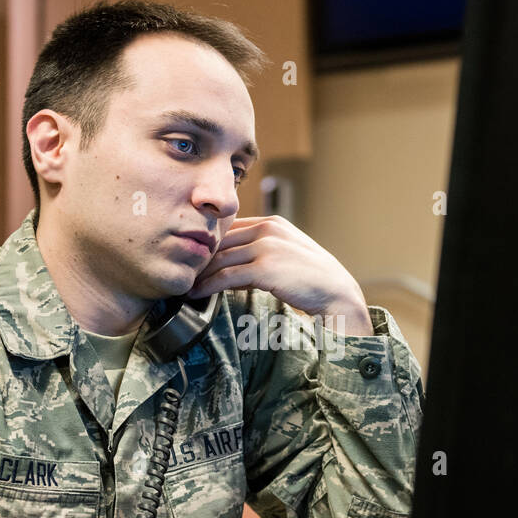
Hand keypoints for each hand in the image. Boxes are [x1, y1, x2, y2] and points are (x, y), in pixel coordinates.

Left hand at [188, 215, 372, 334]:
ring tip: (182, 285)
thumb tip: (229, 267)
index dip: (208, 245)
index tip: (191, 260)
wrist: (337, 294)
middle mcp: (268, 229)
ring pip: (220, 258)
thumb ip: (260, 253)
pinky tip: (196, 294)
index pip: (229, 229)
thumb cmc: (312, 281)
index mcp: (272, 223)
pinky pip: (226, 276)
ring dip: (199, 274)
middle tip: (179, 273)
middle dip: (198, 258)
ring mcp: (267, 246)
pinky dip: (207, 286)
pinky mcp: (265, 267)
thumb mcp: (286, 257)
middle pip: (220, 241)